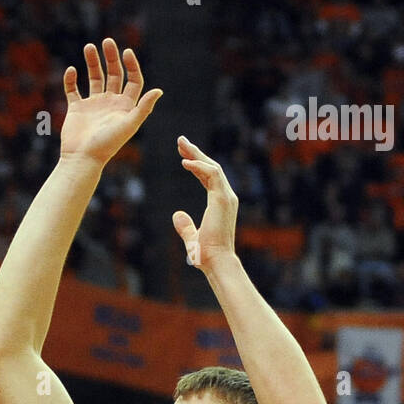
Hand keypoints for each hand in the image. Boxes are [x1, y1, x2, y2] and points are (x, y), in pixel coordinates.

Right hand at [60, 38, 161, 166]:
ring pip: (94, 78)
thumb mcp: (129, 125)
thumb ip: (144, 107)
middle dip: (112, 57)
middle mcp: (110, 103)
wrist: (83, 159)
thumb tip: (159, 90)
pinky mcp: (77, 109)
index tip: (126, 52)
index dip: (132, 65)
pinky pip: (73, 90)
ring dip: (92, 62)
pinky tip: (71, 71)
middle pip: (114, 74)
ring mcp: (93, 105)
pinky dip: (71, 79)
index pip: (133, 80)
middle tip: (107, 42)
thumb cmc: (107, 144)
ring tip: (89, 47)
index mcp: (125, 106)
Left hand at [172, 136, 238, 272]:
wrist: (217, 262)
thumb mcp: (192, 238)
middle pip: (211, 167)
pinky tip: (185, 162)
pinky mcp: (223, 199)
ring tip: (181, 144)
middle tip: (181, 141)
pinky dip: (199, 167)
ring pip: (212, 167)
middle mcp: (226, 197)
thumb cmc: (206, 255)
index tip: (183, 156)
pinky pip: (212, 175)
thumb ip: (185, 226)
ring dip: (196, 154)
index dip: (196, 164)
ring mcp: (226, 197)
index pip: (209, 177)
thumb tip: (177, 214)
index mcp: (221, 203)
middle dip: (196, 152)